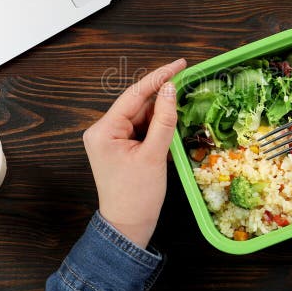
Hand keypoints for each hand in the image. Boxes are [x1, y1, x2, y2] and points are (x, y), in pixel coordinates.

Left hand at [83, 58, 186, 247]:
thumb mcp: (154, 155)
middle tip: (189, 78)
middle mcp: (102, 130)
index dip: (159, 76)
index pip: (134, 94)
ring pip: (141, 114)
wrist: (128, 227)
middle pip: (137, 103)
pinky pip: (140, 127)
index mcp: (103, 130)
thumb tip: (171, 89)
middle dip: (162, 93)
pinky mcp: (119, 146)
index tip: (180, 63)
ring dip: (161, 109)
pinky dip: (157, 123)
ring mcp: (110, 139)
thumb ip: (163, 120)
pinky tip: (173, 117)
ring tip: (185, 98)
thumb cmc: (138, 195)